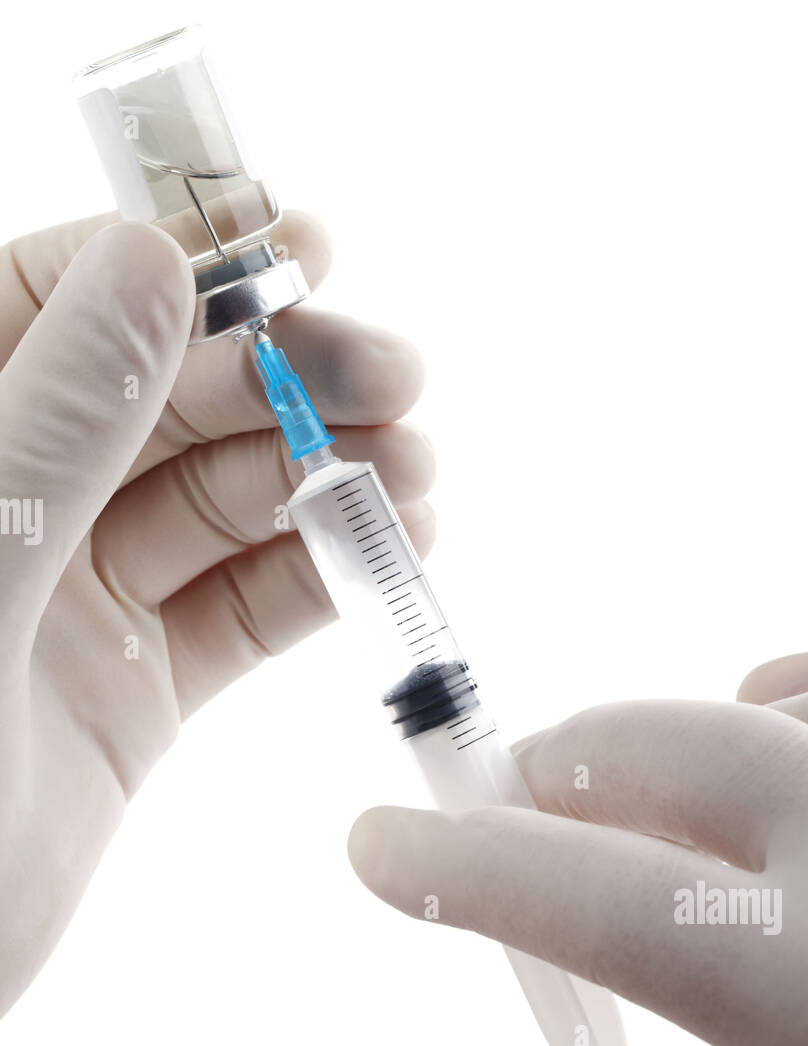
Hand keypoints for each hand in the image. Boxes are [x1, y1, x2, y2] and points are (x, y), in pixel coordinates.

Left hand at [0, 212, 431, 1017]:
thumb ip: (54, 424)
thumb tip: (157, 263)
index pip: (54, 300)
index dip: (177, 261)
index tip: (296, 247)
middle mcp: (11, 506)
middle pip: (162, 396)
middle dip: (283, 377)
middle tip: (396, 374)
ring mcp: (75, 599)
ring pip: (217, 503)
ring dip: (324, 478)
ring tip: (420, 472)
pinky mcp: (136, 690)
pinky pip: (239, 612)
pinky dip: (318, 577)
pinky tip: (395, 549)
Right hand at [348, 666, 807, 1045]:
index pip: (617, 905)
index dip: (476, 868)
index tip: (383, 845)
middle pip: (689, 757)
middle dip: (563, 769)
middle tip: (502, 810)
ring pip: (789, 705)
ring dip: (694, 733)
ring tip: (641, 785)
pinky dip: (807, 686)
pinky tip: (779, 717)